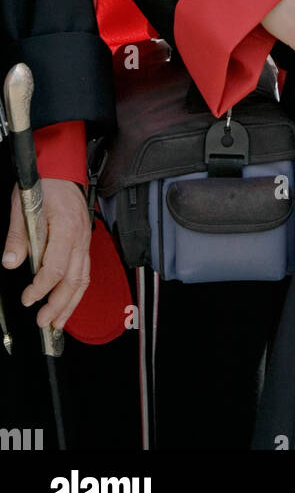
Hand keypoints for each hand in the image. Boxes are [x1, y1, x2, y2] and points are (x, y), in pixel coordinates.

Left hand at [3, 179, 91, 329]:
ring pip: (83, 279)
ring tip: (58, 323)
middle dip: (58, 305)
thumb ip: (17, 237)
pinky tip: (68, 303)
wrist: (62, 170)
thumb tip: (11, 263)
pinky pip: (85, 271)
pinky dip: (77, 291)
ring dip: (70, 303)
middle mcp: (80, 237)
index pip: (55, 268)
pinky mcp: (84, 242)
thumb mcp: (21, 207)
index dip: (41, 288)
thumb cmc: (43, 185)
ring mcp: (85, 240)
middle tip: (43, 322)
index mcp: (66, 228)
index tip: (27, 298)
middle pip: (73, 280)